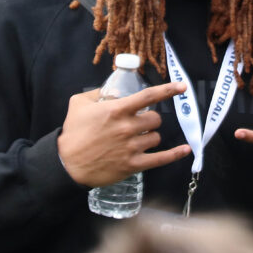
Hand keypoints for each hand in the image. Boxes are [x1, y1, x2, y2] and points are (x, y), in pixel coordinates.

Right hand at [57, 82, 190, 187]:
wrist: (67, 163)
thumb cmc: (73, 133)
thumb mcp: (79, 104)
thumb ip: (97, 93)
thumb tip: (112, 89)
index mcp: (117, 110)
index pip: (148, 97)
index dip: (168, 90)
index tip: (182, 87)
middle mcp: (127, 127)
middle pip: (155, 119)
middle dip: (150, 120)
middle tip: (139, 124)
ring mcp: (132, 147)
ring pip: (156, 137)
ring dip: (150, 136)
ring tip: (137, 139)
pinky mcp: (133, 165)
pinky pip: (161, 159)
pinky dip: (175, 154)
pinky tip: (186, 150)